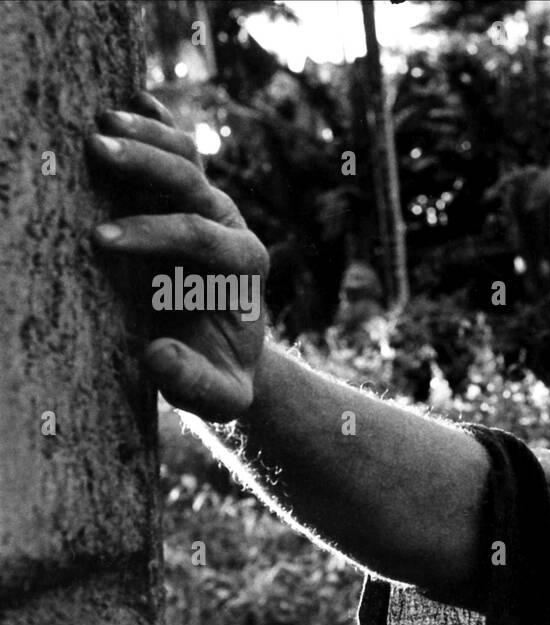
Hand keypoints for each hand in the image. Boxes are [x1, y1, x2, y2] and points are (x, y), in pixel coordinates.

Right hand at [89, 91, 268, 421]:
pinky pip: (179, 152)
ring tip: (99, 120)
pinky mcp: (189, 197)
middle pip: (196, 185)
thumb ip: (195, 384)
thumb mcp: (216, 396)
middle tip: (95, 149)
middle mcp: (233, 228)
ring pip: (187, 157)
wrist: (226, 353)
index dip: (154, 235)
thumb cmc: (216, 374)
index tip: (101, 241)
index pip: (203, 239)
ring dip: (147, 133)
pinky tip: (132, 95)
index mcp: (245, 269)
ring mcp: (212, 206)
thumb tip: (158, 355)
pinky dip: (159, 122)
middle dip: (148, 166)